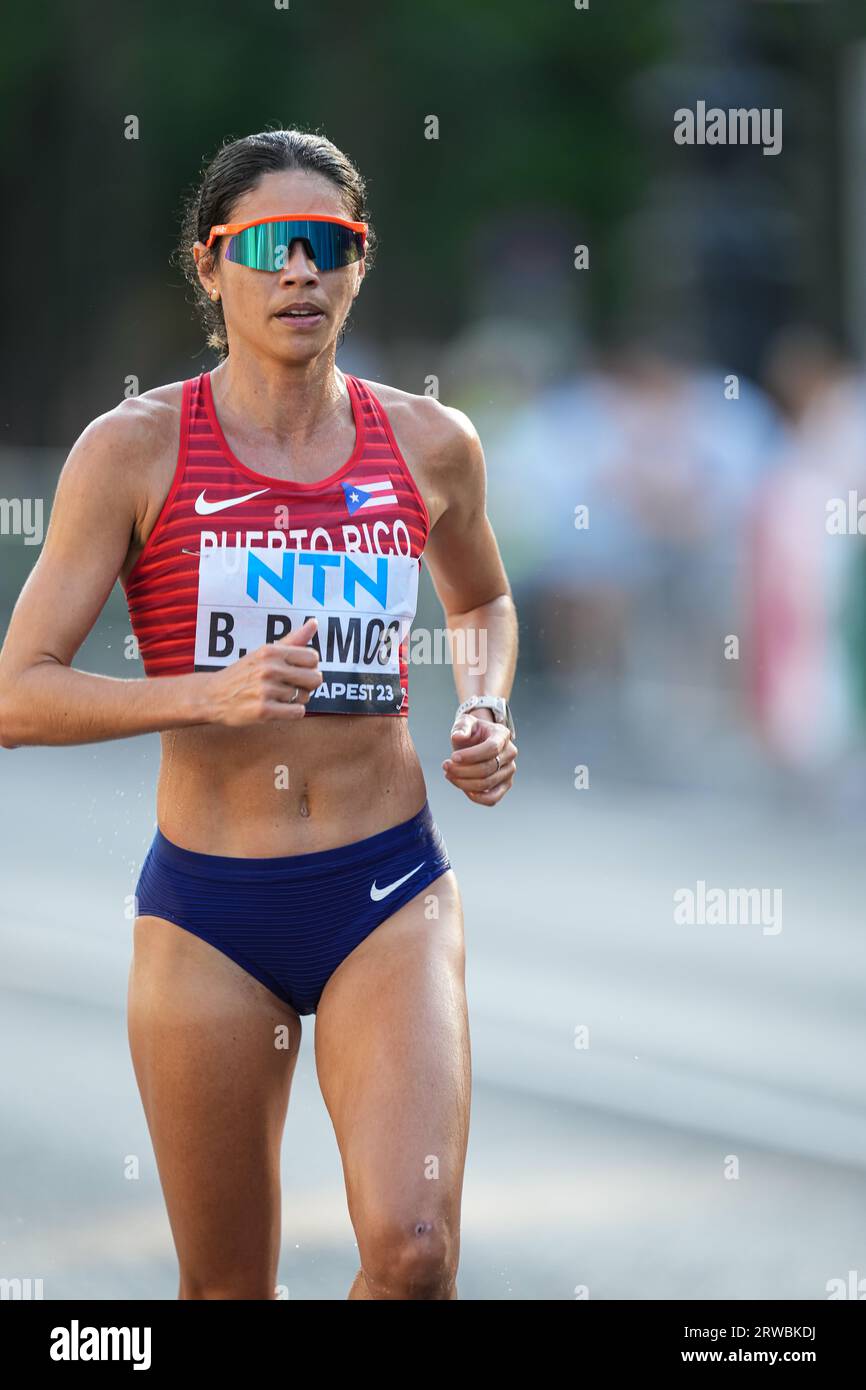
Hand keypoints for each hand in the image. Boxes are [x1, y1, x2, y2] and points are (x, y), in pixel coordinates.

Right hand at [205, 617, 323, 726]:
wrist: (213, 696)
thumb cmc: (242, 674)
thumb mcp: (264, 653)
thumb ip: (292, 640)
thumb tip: (314, 623)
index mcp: (271, 652)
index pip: (313, 657)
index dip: (309, 667)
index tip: (296, 671)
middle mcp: (269, 669)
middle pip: (315, 678)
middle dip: (307, 685)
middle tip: (290, 686)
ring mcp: (266, 690)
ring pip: (305, 697)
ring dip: (295, 700)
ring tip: (276, 697)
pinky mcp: (264, 711)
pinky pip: (298, 713)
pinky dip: (292, 712)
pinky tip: (278, 708)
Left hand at [442, 710, 516, 805]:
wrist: (477, 742)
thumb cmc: (472, 732)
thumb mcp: (464, 722)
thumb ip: (461, 726)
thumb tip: (457, 736)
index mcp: (502, 735)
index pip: (491, 748)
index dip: (471, 756)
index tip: (452, 757)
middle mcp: (510, 753)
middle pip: (487, 769)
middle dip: (462, 770)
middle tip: (445, 766)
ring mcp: (509, 771)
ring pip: (487, 784)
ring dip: (464, 783)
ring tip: (449, 774)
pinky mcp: (505, 785)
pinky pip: (493, 799)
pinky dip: (477, 798)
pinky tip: (463, 789)